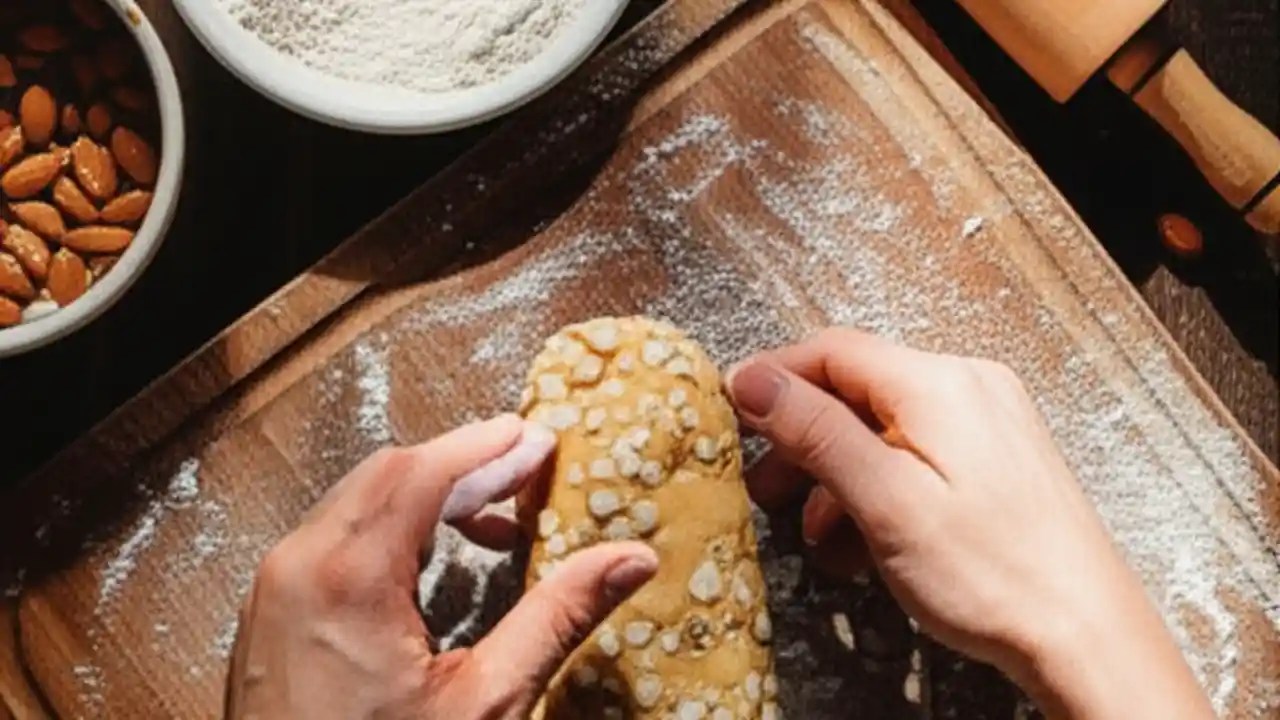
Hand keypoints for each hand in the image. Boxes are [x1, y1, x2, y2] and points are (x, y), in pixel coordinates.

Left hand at [225, 414, 657, 719]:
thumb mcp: (484, 703)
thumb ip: (556, 618)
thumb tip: (630, 560)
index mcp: (348, 578)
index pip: (423, 472)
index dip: (486, 448)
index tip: (537, 441)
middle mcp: (299, 566)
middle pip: (388, 474)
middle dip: (461, 464)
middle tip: (524, 471)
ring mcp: (275, 591)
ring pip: (356, 501)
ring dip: (425, 494)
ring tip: (492, 523)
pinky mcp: (269, 616)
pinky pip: (331, 538)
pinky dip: (387, 527)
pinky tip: (430, 560)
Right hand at [727, 329, 1212, 718]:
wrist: (1086, 635)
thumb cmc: (992, 574)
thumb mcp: (884, 501)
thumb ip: (816, 431)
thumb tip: (753, 377)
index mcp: (940, 383)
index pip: (832, 350)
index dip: (773, 377)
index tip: (730, 411)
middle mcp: (968, 386)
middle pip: (856, 390)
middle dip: (803, 440)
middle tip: (765, 490)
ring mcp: (988, 422)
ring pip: (883, 429)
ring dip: (838, 476)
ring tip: (818, 536)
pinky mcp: (997, 459)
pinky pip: (916, 455)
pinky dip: (879, 489)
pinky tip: (865, 541)